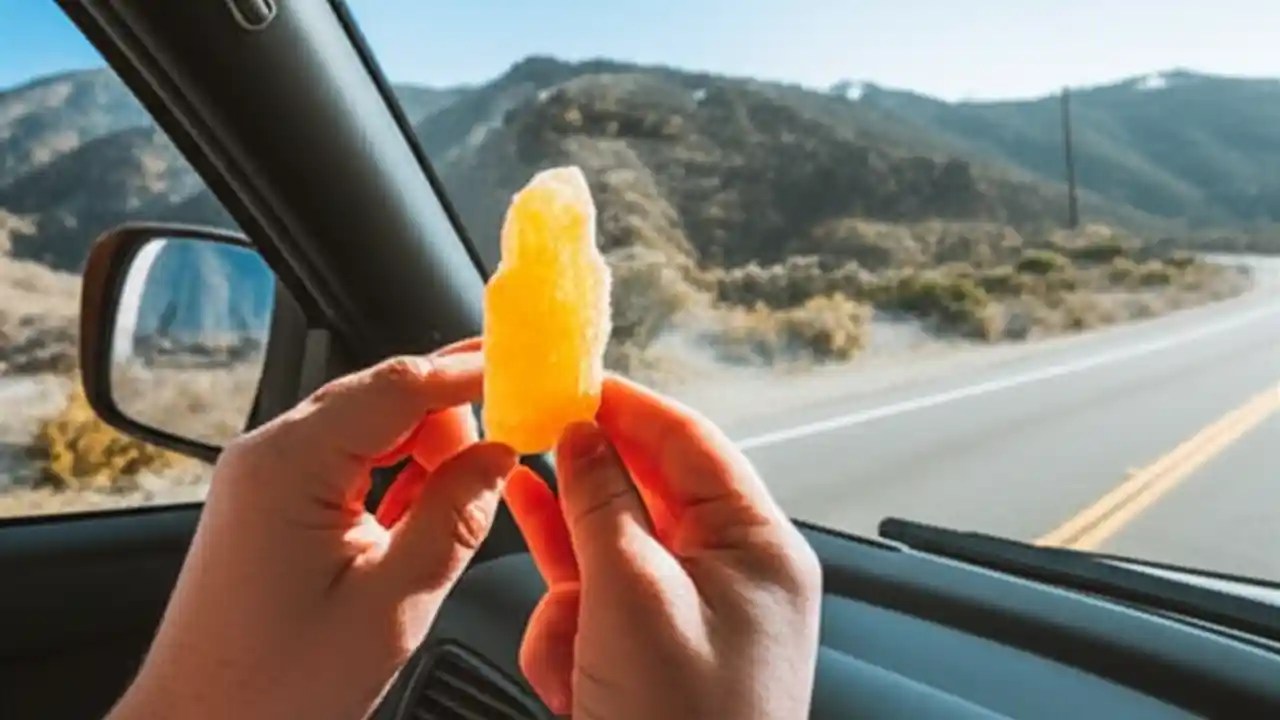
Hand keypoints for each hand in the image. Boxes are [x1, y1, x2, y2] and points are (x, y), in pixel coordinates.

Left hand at [108, 340, 516, 719]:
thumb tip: (502, 457)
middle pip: (387, 396)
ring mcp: (269, 475)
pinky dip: (402, 472)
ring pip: (374, 426)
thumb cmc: (274, 687)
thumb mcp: (390, 605)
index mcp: (287, 465)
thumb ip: (455, 519)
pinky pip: (354, 460)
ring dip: (431, 447)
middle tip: (516, 440)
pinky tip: (438, 499)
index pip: (397, 385)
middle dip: (454, 414)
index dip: (468, 371)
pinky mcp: (276, 500)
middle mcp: (270, 454)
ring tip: (480, 484)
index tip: (525, 367)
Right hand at [507, 376, 821, 718]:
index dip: (627, 405)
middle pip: (647, 493)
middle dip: (586, 492)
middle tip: (529, 444)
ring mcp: (691, 618)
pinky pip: (602, 611)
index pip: (689, 443)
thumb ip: (602, 507)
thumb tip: (579, 437)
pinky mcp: (654, 656)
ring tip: (528, 534)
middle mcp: (732, 575)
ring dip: (569, 567)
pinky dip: (572, 626)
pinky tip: (561, 660)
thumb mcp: (633, 598)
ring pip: (613, 551)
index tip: (569, 380)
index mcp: (756, 548)